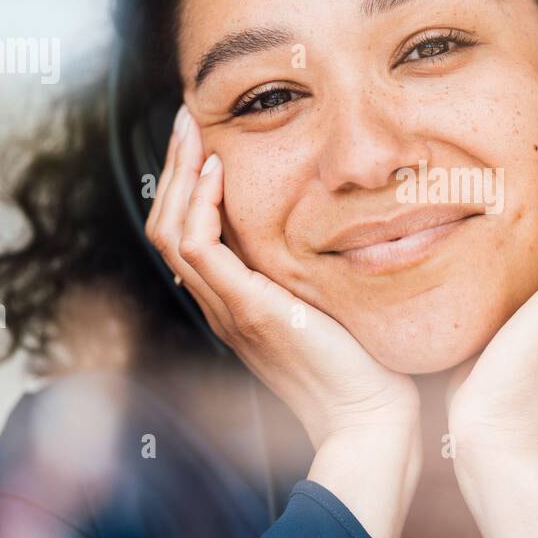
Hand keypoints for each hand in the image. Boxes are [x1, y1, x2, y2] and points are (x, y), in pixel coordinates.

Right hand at [144, 104, 420, 450]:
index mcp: (237, 305)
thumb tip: (343, 230)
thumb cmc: (368, 367)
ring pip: (172, 231)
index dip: (187, 186)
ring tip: (191, 129)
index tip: (205, 140)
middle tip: (186, 117)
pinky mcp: (247, 309)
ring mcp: (228, 310)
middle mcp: (222, 307)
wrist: (370, 419)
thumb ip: (321, 274)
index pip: (189, 236)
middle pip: (168, 227)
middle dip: (173, 167)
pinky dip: (199, 203)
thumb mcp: (337, 306)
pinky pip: (199, 247)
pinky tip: (216, 169)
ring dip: (177, 173)